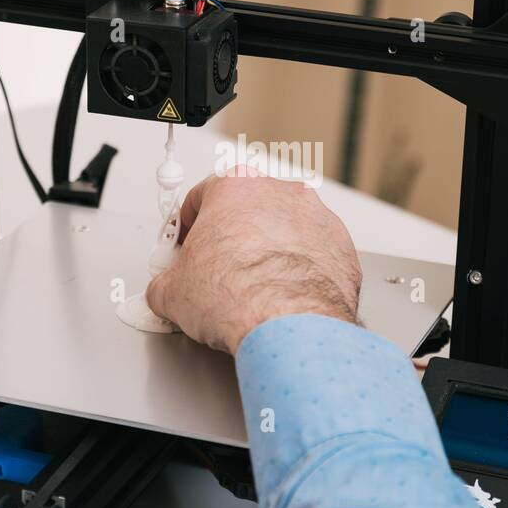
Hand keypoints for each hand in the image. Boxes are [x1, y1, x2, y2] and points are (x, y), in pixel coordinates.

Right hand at [146, 173, 361, 354]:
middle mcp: (280, 192)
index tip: (185, 246)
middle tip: (218, 269)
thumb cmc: (238, 294)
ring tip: (254, 288)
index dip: (187, 226)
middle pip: (247, 210)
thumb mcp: (171, 291)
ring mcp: (316, 217)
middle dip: (232, 238)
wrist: (287, 323)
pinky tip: (284, 296)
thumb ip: (166, 282)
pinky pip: (314, 255)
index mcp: (236, 185)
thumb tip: (166, 292)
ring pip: (284, 230)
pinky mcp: (341, 248)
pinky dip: (301, 271)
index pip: (201, 197)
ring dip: (269, 252)